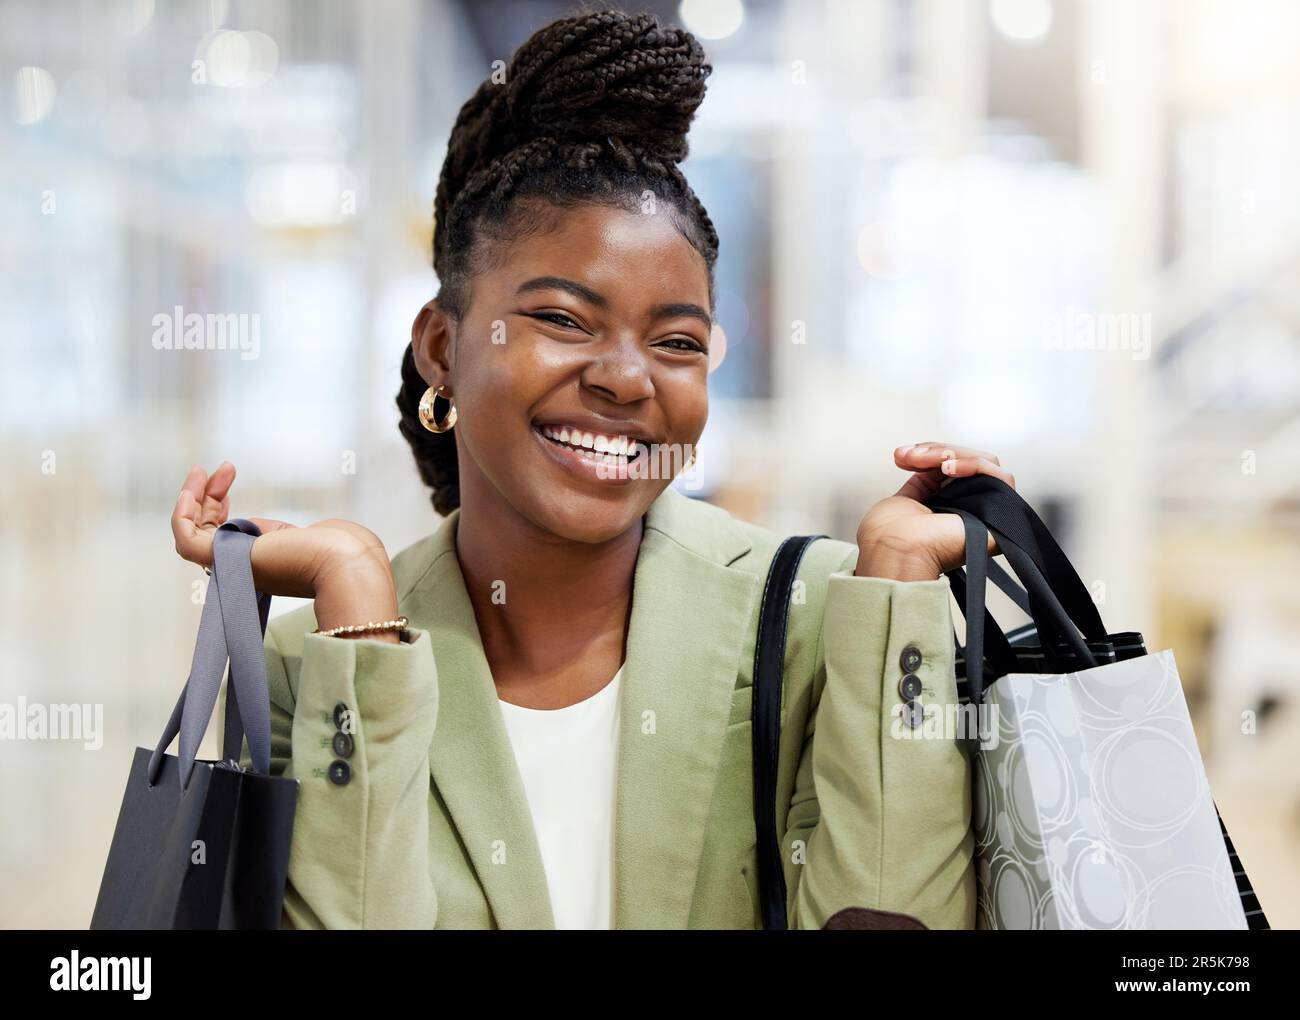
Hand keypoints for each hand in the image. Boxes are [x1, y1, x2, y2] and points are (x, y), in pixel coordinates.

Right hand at [172, 461, 401, 640]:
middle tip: (221, 468)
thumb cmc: (336, 548)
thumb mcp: (296, 534)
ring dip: (190, 500)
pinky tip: (189, 491)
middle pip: (207, 531)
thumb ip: (273, 533)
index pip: (223, 535)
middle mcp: (242, 568)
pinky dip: (181, 516)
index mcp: (259, 563)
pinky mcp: (226, 561)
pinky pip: (186, 541)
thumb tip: (258, 530)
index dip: (218, 503)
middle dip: (208, 496)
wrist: (345, 560)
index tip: (227, 475)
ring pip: (192, 534)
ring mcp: (233, 566)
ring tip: (199, 470)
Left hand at [855, 444, 1015, 580]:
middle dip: (937, 451)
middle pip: (970, 462)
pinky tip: (948, 468)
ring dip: (952, 454)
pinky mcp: (1000, 515)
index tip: (901, 456)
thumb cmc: (888, 537)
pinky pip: (1000, 477)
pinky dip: (973, 465)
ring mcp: (986, 512)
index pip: (953, 466)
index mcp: (948, 509)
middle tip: (910, 457)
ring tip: (925, 460)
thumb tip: (929, 462)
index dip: (930, 453)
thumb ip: (923, 483)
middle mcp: (969, 510)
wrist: (895, 552)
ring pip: (986, 464)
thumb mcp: (905, 500)